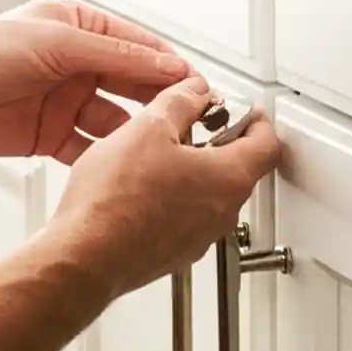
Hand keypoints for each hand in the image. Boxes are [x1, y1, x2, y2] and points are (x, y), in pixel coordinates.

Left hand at [0, 0, 192, 161]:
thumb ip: (118, 55)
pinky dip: (108, 156)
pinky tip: (127, 163)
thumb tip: (164, 62)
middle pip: (133, 83)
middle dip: (161, 100)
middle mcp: (77, 63)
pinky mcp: (52, 135)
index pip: (140, 46)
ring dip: (137, 131)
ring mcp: (66, 100)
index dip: (170, 66)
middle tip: (193, 116)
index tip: (198, 83)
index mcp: (81, 28)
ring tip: (162, 143)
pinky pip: (90, 147)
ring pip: (116, 119)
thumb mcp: (61, 42)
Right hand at [47, 76, 281, 298]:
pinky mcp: (175, 251)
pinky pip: (187, 216)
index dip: (256, 118)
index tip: (240, 109)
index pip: (268, 142)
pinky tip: (142, 186)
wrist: (84, 258)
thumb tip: (194, 92)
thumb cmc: (114, 203)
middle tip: (194, 123)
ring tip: (160, 152)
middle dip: (219, 141)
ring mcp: (200, 236)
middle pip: (240, 167)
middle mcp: (223, 211)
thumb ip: (181, 102)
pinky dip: (175, 197)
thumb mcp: (149, 128)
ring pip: (211, 193)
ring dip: (194, 169)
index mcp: (229, 178)